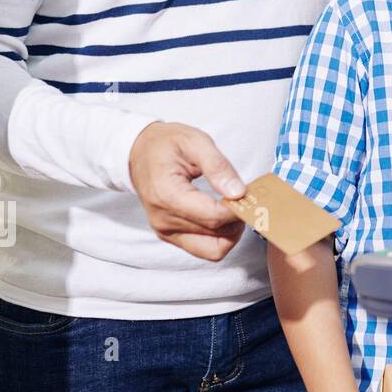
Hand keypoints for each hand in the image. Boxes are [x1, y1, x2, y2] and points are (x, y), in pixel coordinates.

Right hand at [128, 122, 247, 261]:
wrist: (139, 151)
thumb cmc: (167, 144)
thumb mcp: (196, 142)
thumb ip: (218, 167)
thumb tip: (239, 193)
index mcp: (167, 195)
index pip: (213, 217)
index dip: (239, 210)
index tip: (252, 195)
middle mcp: (164, 219)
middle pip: (215, 236)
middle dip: (238, 221)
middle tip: (247, 199)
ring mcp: (165, 231)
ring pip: (212, 249)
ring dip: (230, 232)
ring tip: (234, 207)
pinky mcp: (169, 235)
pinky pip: (203, 248)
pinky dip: (219, 236)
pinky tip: (223, 214)